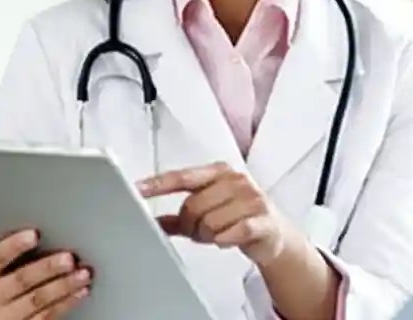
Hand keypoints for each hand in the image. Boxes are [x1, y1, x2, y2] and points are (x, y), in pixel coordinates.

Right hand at [0, 228, 92, 318]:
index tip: (34, 234)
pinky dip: (66, 302)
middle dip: (47, 268)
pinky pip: (47, 316)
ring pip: (37, 300)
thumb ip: (14, 253)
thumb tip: (45, 230)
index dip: (14, 245)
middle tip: (69, 258)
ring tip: (82, 274)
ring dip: (63, 285)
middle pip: (19, 280)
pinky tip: (79, 292)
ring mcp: (3, 318)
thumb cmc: (1, 282)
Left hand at [137, 161, 296, 266]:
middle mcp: (236, 181)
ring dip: (207, 235)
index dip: (159, 184)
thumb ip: (178, 217)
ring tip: (216, 235)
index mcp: (219, 172)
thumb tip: (151, 221)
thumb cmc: (237, 218)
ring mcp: (251, 199)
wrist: (275, 234)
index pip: (183, 176)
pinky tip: (226, 239)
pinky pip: (231, 233)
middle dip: (190, 224)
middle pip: (193, 204)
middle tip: (199, 231)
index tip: (138, 189)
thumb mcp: (207, 212)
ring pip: (209, 222)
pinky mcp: (263, 220)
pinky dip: (223, 240)